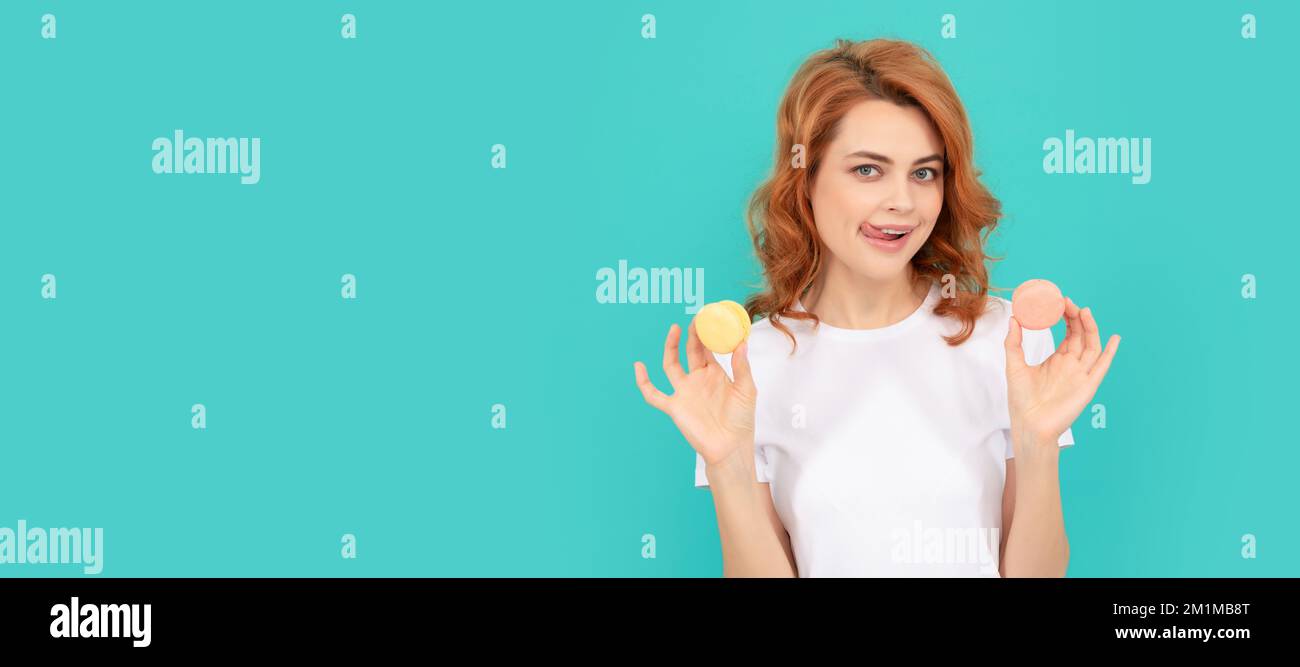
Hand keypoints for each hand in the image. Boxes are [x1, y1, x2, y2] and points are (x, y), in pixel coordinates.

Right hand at [633, 318, 756, 465]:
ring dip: (670, 348)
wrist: (730, 447)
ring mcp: (684, 392)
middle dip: (690, 336)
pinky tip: (638, 366)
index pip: (707, 348)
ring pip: (670, 365)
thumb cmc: (742, 420)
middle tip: (693, 320)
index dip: (705, 333)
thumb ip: (742, 367)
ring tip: (674, 330)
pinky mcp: (673, 406)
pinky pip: (653, 394)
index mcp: (715, 374)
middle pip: (689, 352)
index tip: (706, 317)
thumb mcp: (747, 390)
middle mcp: (697, 380)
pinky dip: (643, 382)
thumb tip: (741, 342)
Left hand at [1005, 296, 1119, 453]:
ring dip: (1091, 328)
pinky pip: (1102, 366)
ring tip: (1084, 311)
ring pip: (1092, 346)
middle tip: (1068, 303)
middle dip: (1077, 317)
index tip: (1060, 302)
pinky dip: (1110, 352)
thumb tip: (1014, 319)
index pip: (1068, 333)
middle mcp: (1072, 365)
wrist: (1029, 425)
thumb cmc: (1022, 400)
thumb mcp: (1014, 366)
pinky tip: (1115, 338)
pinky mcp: (1088, 386)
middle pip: (1081, 336)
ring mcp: (1081, 374)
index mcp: (1057, 360)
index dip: (1066, 317)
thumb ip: (1014, 343)